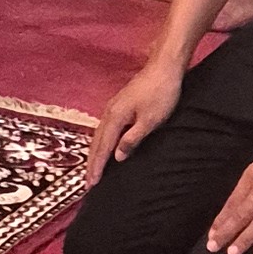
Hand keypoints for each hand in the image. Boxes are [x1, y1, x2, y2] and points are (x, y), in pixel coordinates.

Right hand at [85, 52, 183, 180]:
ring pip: (98, 135)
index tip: (91, 185)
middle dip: (92, 163)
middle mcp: (109, 112)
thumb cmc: (160, 95)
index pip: (103, 148)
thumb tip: (117, 157)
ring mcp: (112, 107)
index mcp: (115, 117)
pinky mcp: (118, 105)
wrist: (164, 68)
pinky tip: (104, 146)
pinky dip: (100, 142)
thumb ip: (132, 139)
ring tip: (93, 169)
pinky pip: (104, 128)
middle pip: (96, 142)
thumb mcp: (150, 121)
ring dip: (95, 153)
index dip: (97, 167)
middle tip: (88, 183)